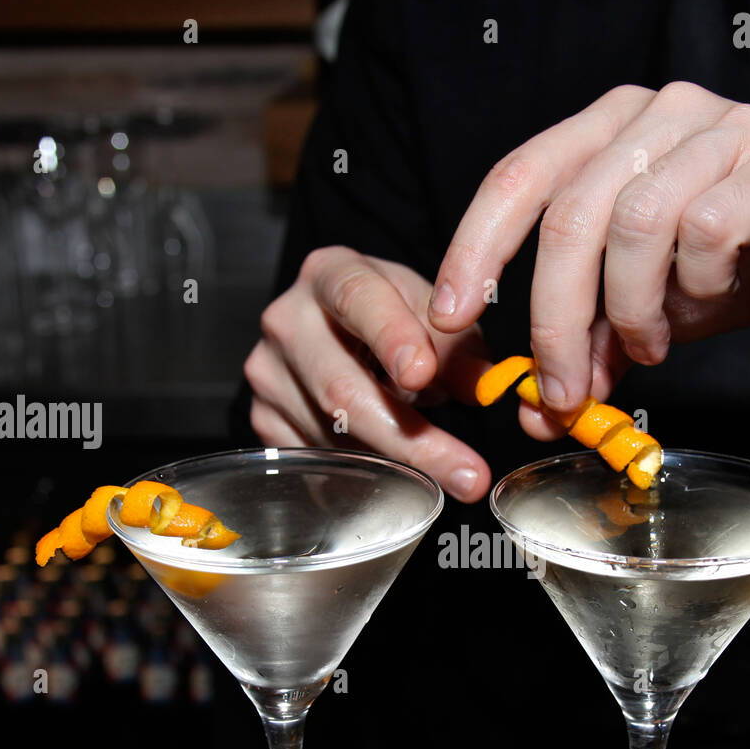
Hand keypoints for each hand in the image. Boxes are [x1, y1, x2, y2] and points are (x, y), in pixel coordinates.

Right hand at [244, 247, 499, 501]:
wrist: (340, 334)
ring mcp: (268, 372)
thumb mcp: (436, 320)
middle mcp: (288, 319)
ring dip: (397, 461)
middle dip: (411, 439)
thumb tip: (485, 389)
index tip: (423, 374)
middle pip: (342, 388)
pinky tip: (398, 473)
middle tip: (467, 474)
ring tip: (445, 469)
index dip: (390, 337)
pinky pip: (318, 459)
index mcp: (331, 273)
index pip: (357, 299)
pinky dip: (364, 474)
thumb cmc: (396, 320)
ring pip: (334, 435)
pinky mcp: (264, 417)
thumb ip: (461, 351)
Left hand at [427, 83, 749, 413]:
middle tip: (562, 390)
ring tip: (650, 345)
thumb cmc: (744, 257)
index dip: (474, 248)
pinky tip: (705, 305)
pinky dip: (693, 289)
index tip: (449, 316)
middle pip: (570, 213)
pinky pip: (705, 230)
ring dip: (630, 309)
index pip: (519, 178)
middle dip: (554, 316)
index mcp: (607, 132)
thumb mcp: (654, 306)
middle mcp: (654, 115)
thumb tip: (540, 410)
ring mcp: (715, 128)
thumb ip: (595, 347)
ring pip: (634, 222)